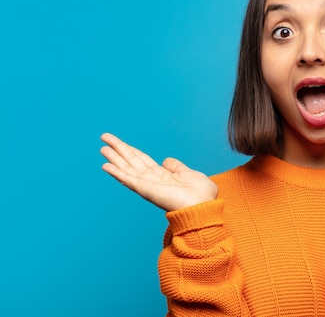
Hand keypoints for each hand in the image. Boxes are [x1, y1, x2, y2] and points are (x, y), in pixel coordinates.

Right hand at [100, 133, 217, 210]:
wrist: (202, 207)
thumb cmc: (200, 195)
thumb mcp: (189, 174)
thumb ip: (176, 167)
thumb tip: (166, 160)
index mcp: (162, 176)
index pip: (142, 160)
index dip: (131, 150)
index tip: (119, 143)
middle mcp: (152, 180)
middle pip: (131, 161)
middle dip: (118, 149)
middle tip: (104, 138)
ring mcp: (148, 185)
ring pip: (126, 168)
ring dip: (114, 158)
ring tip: (102, 148)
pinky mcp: (146, 190)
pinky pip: (128, 179)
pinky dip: (116, 172)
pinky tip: (105, 166)